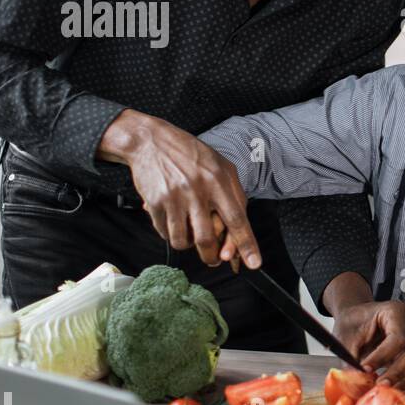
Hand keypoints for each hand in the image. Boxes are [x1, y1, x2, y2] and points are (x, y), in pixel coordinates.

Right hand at [98, 109, 260, 268]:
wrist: (151, 141)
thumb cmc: (190, 155)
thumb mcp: (220, 166)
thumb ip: (233, 195)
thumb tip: (239, 229)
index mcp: (218, 180)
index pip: (236, 218)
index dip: (246, 244)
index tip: (253, 263)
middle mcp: (197, 190)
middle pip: (207, 238)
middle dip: (212, 257)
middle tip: (214, 260)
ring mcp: (175, 197)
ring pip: (184, 240)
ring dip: (188, 245)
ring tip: (190, 234)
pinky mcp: (156, 203)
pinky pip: (165, 233)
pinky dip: (171, 234)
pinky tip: (173, 221)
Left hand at [332, 300, 404, 388]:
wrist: (358, 318)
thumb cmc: (353, 323)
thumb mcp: (345, 338)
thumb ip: (350, 360)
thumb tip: (356, 382)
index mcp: (395, 311)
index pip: (397, 337)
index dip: (383, 357)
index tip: (366, 370)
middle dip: (399, 372)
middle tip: (380, 385)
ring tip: (386, 388)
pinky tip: (392, 385)